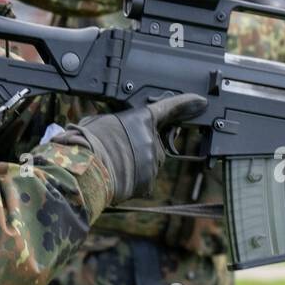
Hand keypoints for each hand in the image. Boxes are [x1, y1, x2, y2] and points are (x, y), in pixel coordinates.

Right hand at [51, 93, 207, 201]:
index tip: (200, 101)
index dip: (185, 103)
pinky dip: (133, 180)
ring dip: (135, 164)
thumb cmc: (86, 143)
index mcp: (141, 119)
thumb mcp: (102, 121)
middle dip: (142, 146)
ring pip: (149, 163)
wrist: (84, 169)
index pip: (169, 108)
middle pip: (155, 143)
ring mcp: (153, 162)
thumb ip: (122, 124)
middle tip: (119, 149)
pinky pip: (144, 181)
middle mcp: (152, 139)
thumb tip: (122, 131)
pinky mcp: (148, 182)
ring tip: (112, 164)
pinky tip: (116, 176)